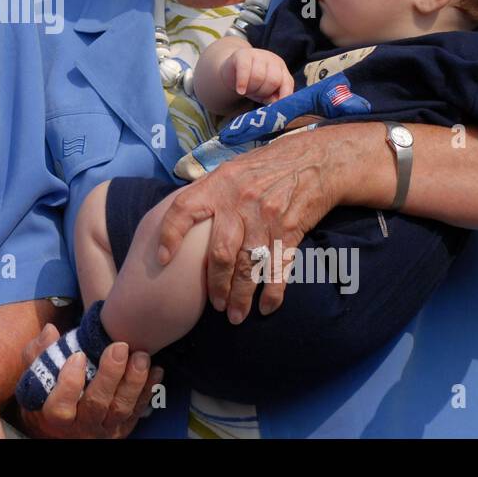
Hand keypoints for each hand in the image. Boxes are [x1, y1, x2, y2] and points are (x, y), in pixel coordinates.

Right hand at [15, 324, 161, 438]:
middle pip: (96, 404)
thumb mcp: (34, 379)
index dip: (69, 383)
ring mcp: (104, 430)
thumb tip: (51, 330)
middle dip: (110, 375)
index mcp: (55, 417)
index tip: (78, 355)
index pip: (61, 406)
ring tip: (141, 356)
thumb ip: (38, 354)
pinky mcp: (122, 428)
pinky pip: (137, 412)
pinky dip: (148, 391)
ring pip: (121, 409)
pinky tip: (156, 370)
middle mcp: (80, 427)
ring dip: (134, 382)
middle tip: (119, 347)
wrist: (62, 431)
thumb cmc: (46, 397)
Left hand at [157, 125, 344, 323]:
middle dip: (216, 285)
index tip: (163, 259)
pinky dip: (273, 292)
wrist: (314, 161)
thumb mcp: (230, 170)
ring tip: (235, 316)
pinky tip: (266, 308)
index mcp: (218, 185)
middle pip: (220, 253)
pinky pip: (278, 268)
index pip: (184, 210)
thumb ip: (206, 193)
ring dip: (242, 296)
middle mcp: (240, 202)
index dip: (170, 234)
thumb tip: (179, 220)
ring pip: (249, 266)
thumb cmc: (264, 167)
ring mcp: (266, 218)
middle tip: (215, 305)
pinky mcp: (290, 230)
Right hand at [227, 48, 294, 103]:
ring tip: (246, 90)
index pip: (287, 83)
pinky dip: (242, 83)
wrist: (230, 71)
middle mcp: (272, 59)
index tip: (277, 108)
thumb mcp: (265, 93)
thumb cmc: (251, 84)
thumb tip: (278, 104)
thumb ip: (274, 98)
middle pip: (273, 80)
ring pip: (258, 77)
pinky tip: (240, 91)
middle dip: (263, 92)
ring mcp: (258, 54)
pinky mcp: (242, 55)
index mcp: (281, 69)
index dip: (284, 96)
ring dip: (252, 89)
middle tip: (254, 94)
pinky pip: (244, 70)